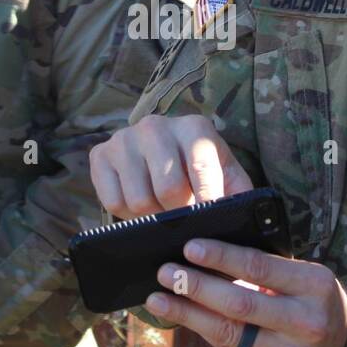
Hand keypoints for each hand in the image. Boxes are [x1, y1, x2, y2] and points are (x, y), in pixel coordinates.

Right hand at [90, 114, 253, 218]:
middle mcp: (156, 125)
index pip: (201, 168)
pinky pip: (112, 201)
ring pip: (139, 200)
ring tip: (163, 212)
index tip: (208, 221)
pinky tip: (139, 205)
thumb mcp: (228, 178)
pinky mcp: (99, 154)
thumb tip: (247, 218)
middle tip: (184, 219)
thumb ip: (240, 195)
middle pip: (168, 189)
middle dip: (179, 213)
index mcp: (194, 127)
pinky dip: (127, 214)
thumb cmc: (202, 171)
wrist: (163, 155)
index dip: (207, 201)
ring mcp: (124, 138)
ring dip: (153, 216)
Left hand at [147, 238, 346, 346]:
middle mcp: (306, 322)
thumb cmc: (315, 300)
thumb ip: (265, 261)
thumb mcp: (304, 274)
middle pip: (239, 303)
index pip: (259, 267)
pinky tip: (181, 317)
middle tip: (166, 272)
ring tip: (158, 299)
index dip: (221, 257)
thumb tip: (212, 242)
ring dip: (187, 313)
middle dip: (196, 286)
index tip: (190, 247)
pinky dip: (202, 330)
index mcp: (314, 285)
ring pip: (228, 331)